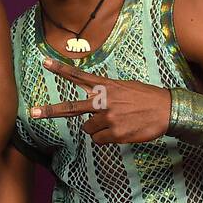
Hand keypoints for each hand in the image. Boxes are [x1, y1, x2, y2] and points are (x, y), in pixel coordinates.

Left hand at [31, 57, 171, 143]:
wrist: (168, 110)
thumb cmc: (147, 98)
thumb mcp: (125, 87)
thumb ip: (106, 92)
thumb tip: (93, 100)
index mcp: (106, 87)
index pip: (79, 76)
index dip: (61, 69)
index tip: (44, 62)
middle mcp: (103, 101)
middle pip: (71, 108)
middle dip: (50, 111)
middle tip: (33, 112)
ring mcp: (108, 118)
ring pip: (88, 130)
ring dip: (97, 129)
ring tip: (116, 123)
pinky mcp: (115, 134)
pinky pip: (100, 140)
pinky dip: (107, 138)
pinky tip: (121, 131)